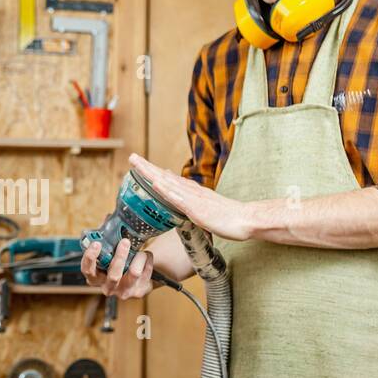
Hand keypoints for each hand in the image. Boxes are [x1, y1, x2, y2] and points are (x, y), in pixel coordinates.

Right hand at [81, 236, 154, 298]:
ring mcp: (123, 292)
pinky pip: (146, 272)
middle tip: (125, 241)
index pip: (87, 270)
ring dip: (139, 257)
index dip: (90, 257)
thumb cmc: (118, 264)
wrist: (136, 282)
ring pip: (134, 273)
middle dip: (120, 256)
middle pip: (113, 275)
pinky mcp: (138, 293)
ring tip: (141, 250)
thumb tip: (107, 217)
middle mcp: (107, 288)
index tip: (96, 243)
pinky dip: (148, 260)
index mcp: (95, 277)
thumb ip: (106, 238)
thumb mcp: (109, 253)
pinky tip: (147, 256)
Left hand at [127, 153, 254, 240]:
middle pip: (164, 177)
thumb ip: (192, 201)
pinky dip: (166, 190)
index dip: (152, 171)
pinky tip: (156, 183)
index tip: (138, 164)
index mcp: (191, 192)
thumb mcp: (204, 207)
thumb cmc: (227, 217)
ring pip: (168, 183)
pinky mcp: (197, 209)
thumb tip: (182, 196)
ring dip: (152, 174)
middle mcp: (190, 191)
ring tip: (137, 165)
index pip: (168, 179)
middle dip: (147, 167)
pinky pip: (179, 198)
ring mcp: (193, 199)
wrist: (246, 219)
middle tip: (132, 157)